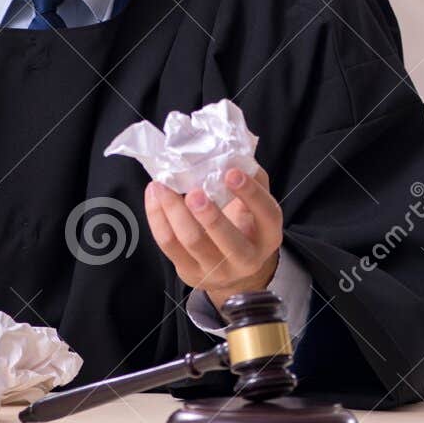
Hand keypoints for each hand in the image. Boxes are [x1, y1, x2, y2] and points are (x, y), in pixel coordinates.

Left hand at [143, 165, 282, 309]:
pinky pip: (168, 244)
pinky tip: (155, 196)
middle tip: (194, 192)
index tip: (231, 172)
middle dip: (210, 216)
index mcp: (268, 235)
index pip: (267, 214)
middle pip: (229, 241)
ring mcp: (216, 270)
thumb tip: (232, 151)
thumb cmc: (242, 224)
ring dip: (174, 211)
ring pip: (192, 241)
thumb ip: (251, 178)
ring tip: (162, 185)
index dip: (251, 193)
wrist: (230, 268)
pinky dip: (158, 217)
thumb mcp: (255, 204)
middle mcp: (246, 259)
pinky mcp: (189, 271)